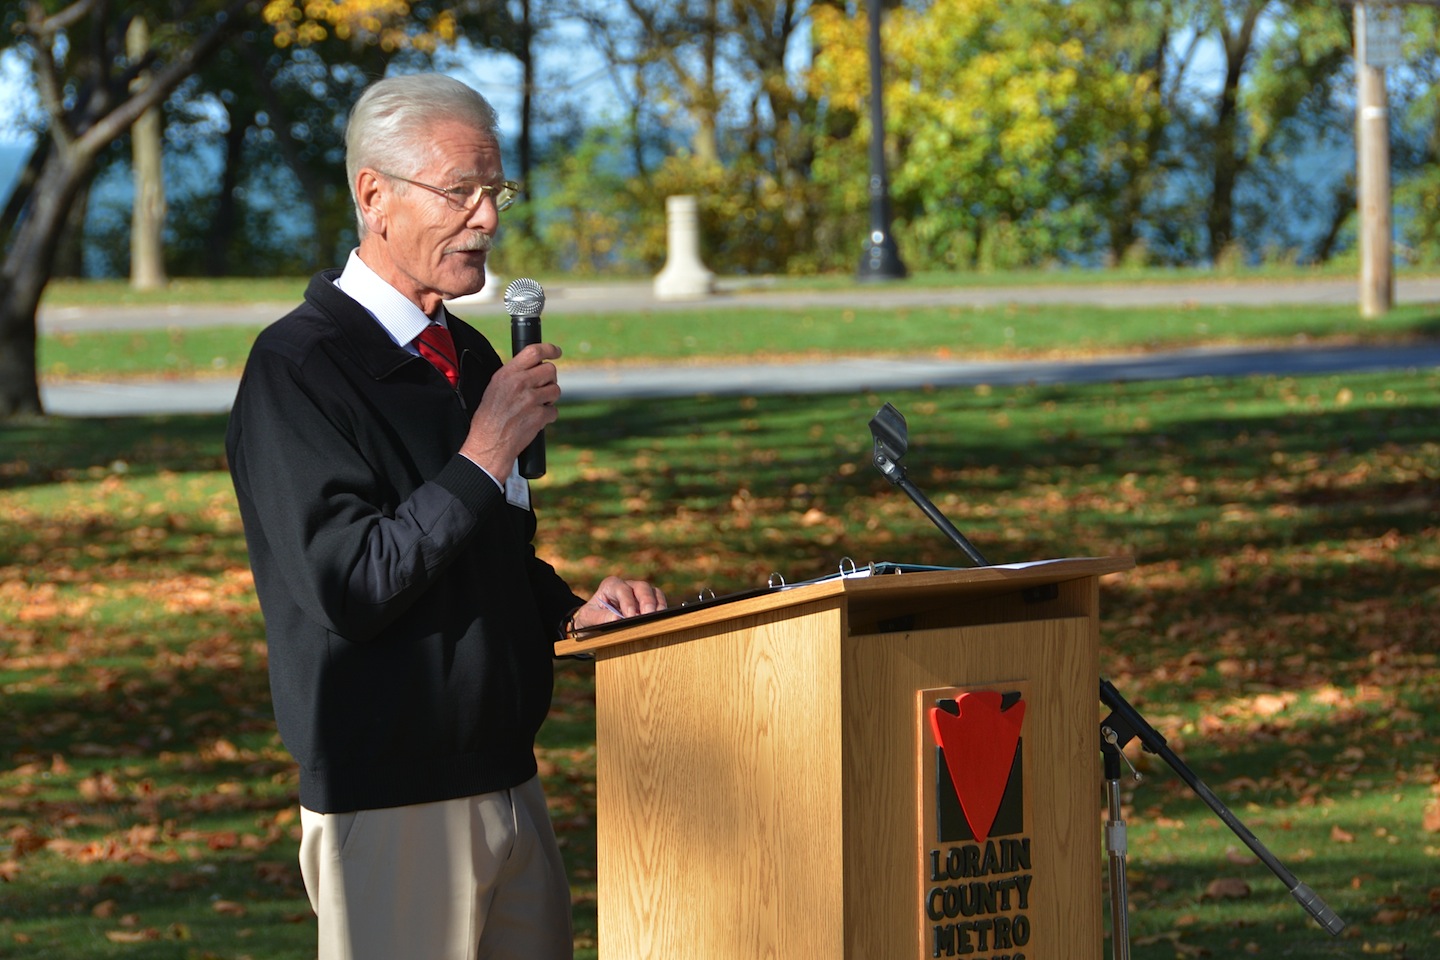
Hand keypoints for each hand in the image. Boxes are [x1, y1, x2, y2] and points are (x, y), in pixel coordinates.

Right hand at [460, 342, 560, 477]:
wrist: (489, 444)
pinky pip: (554, 411)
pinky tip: (536, 420)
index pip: (533, 352)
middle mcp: (520, 384)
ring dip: (550, 398)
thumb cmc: (489, 418)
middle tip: (542, 388)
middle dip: (550, 379)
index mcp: (507, 374)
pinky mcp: (540, 416)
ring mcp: (531, 400)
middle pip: (550, 370)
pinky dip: (548, 416)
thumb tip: (532, 368)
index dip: (549, 349)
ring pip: (556, 390)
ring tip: (537, 405)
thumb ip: (513, 376)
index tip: (557, 351)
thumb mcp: (494, 389)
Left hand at [570, 576, 668, 629]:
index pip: (622, 589)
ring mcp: (639, 594)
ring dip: (657, 605)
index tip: (630, 616)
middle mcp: (627, 586)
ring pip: (654, 592)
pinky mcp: (648, 603)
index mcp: (610, 585)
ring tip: (656, 619)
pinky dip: (661, 610)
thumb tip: (616, 618)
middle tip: (648, 616)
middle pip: (642, 587)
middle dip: (647, 601)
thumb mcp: (587, 619)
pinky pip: (659, 602)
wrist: (592, 624)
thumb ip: (599, 618)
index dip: (628, 602)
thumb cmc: (589, 619)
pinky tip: (659, 621)